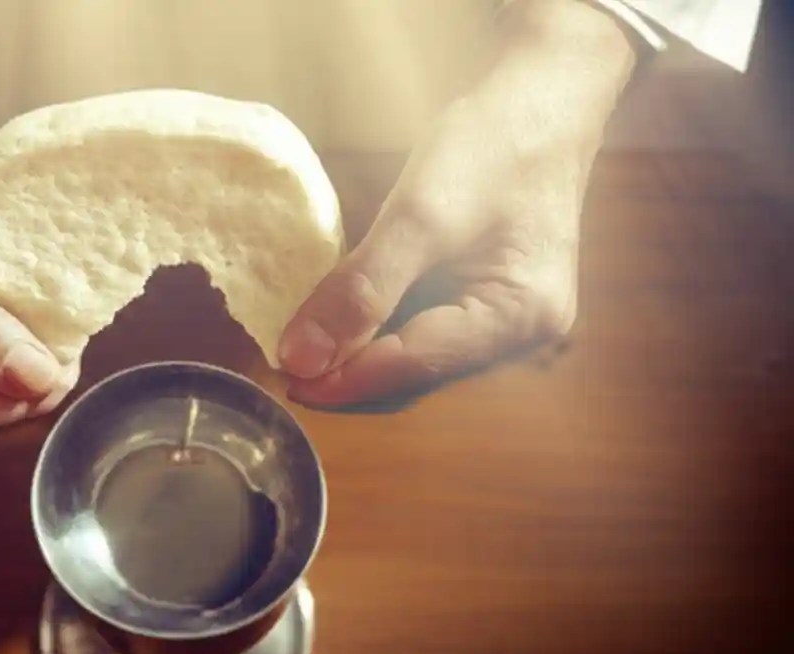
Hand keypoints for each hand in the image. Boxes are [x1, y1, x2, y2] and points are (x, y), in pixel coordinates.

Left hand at [279, 0, 636, 405]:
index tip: (284, 382)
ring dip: (362, 355)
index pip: (412, 366)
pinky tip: (344, 319)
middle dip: (349, 373)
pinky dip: (383, 328)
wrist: (541, 100)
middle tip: (284, 368)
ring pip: (419, 357)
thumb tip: (300, 360)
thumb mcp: (418, 216)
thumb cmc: (490, 146)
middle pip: (417, 372)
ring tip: (304, 346)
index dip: (342, 379)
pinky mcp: (493, 302)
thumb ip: (361, 291)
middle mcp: (523, 336)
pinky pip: (428, 329)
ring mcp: (511, 322)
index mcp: (519, 319)